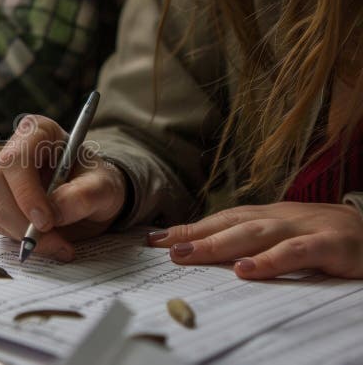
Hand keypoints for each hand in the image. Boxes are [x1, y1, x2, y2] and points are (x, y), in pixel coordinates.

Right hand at [0, 115, 126, 261]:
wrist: (93, 198)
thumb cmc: (97, 182)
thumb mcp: (104, 186)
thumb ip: (84, 195)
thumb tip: (56, 213)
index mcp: (37, 132)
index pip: (16, 159)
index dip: (25, 191)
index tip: (47, 221)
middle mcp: (13, 152)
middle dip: (23, 220)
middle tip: (55, 241)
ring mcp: (3, 179)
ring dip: (26, 234)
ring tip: (61, 244)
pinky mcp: (1, 203)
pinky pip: (1, 225)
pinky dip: (24, 240)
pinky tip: (50, 241)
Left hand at [147, 202, 362, 278]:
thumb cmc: (327, 238)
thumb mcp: (287, 238)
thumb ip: (254, 243)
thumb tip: (211, 256)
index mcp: (270, 216)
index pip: (222, 220)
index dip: (189, 228)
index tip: (155, 239)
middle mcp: (282, 218)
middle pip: (231, 224)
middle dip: (195, 235)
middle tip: (163, 247)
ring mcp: (306, 228)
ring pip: (256, 234)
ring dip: (218, 244)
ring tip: (188, 255)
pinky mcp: (331, 245)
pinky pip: (296, 252)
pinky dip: (269, 260)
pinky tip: (245, 270)